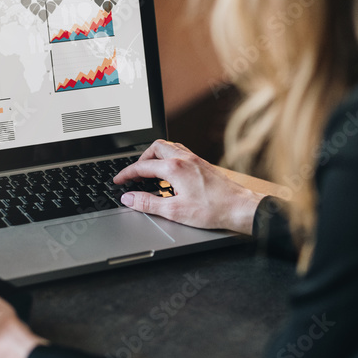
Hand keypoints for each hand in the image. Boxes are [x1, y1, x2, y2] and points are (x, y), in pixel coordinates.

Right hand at [113, 140, 264, 233]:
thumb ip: (148, 203)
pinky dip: (169, 158)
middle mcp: (184, 159)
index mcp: (174, 168)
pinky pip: (180, 152)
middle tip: (135, 175)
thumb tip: (129, 198)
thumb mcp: (174, 211)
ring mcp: (195, 160)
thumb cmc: (212, 210)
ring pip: (169, 146)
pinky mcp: (203, 164)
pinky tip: (170, 174)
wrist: (239, 208)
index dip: (126, 174)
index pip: (143, 166)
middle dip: (141, 159)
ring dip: (156, 156)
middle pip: (155, 147)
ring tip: (150, 172)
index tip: (118, 180)